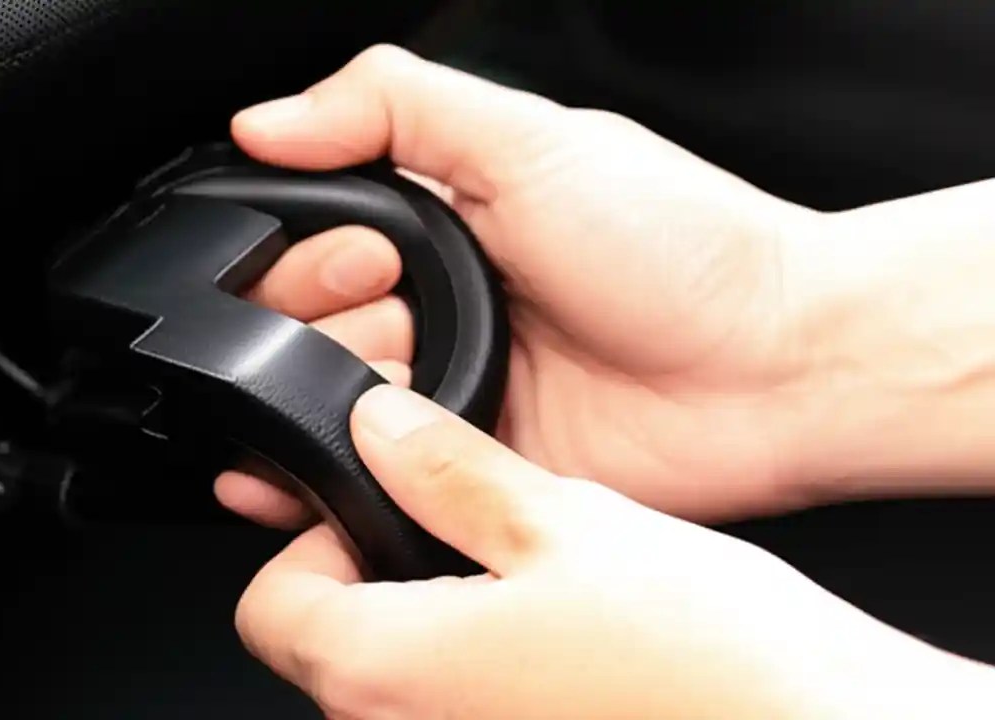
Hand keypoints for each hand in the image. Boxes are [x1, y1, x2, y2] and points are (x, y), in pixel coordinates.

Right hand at [217, 44, 828, 524]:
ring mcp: (451, 390)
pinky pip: (372, 479)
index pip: (309, 233)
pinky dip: (331, 478)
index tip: (369, 258)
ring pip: (324, 405)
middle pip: (300, 325)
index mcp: (440, 221)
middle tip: (397, 312)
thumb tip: (268, 119)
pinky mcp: (469, 468)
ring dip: (322, 401)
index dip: (307, 252)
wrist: (776, 369)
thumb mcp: (533, 139)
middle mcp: (437, 305)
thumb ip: (393, 105)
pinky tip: (322, 465)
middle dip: (316, 326)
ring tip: (392, 387)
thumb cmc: (684, 249)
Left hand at [235, 385, 994, 718]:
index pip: (268, 603)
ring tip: (527, 578)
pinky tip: (562, 634)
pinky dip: (478, 669)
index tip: (373, 503)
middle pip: (329, 642)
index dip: (311, 536)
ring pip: (395, 679)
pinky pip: (455, 710)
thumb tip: (381, 426)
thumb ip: (448, 471)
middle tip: (461, 528)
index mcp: (387, 670)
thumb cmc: (710, 659)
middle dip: (374, 575)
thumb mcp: (564, 523)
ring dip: (432, 620)